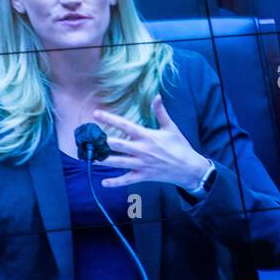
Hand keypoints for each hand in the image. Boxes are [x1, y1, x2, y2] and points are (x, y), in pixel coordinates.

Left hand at [91, 95, 211, 191]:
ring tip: (91, 157)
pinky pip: (126, 180)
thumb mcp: (171, 127)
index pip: (125, 125)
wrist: (189, 168)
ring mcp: (141, 164)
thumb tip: (157, 96)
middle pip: (118, 144)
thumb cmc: (180, 146)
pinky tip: (103, 183)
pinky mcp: (143, 176)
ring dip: (103, 160)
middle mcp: (142, 150)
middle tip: (90, 138)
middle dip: (103, 141)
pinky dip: (114, 182)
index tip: (96, 114)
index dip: (109, 119)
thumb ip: (161, 112)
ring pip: (118, 162)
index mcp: (147, 136)